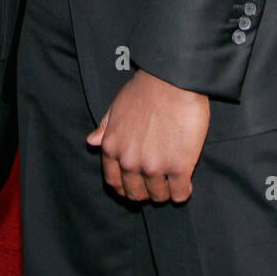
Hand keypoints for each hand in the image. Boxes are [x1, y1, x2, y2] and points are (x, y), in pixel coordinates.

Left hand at [87, 69, 209, 203]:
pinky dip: (182, 191)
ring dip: (165, 192)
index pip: (114, 181)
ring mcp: (154, 167)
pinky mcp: (179, 167)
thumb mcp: (116, 106)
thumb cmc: (145, 89)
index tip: (136, 185)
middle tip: (156, 184)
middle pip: (136, 194)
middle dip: (146, 192)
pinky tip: (184, 182)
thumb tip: (92, 141)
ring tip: (172, 181)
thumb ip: (105, 127)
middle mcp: (130, 161)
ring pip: (159, 196)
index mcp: (112, 147)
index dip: (125, 187)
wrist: (172, 80)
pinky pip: (179, 194)